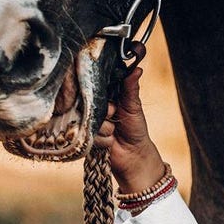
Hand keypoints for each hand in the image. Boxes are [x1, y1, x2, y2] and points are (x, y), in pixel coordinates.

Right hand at [93, 42, 165, 193]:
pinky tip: (111, 141)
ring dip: (106, 127)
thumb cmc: (135, 127)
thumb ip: (131, 88)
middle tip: (114, 112)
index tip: (106, 94)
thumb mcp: (133, 106)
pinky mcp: (86, 137)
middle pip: (88, 102)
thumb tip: (137, 69)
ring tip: (114, 130)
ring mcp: (88, 121)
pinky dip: (104, 139)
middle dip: (105, 110)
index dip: (98, 88)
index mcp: (105, 96)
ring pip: (89, 119)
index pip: (94, 85)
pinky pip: (90, 134)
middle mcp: (94, 107)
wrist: (134, 154)